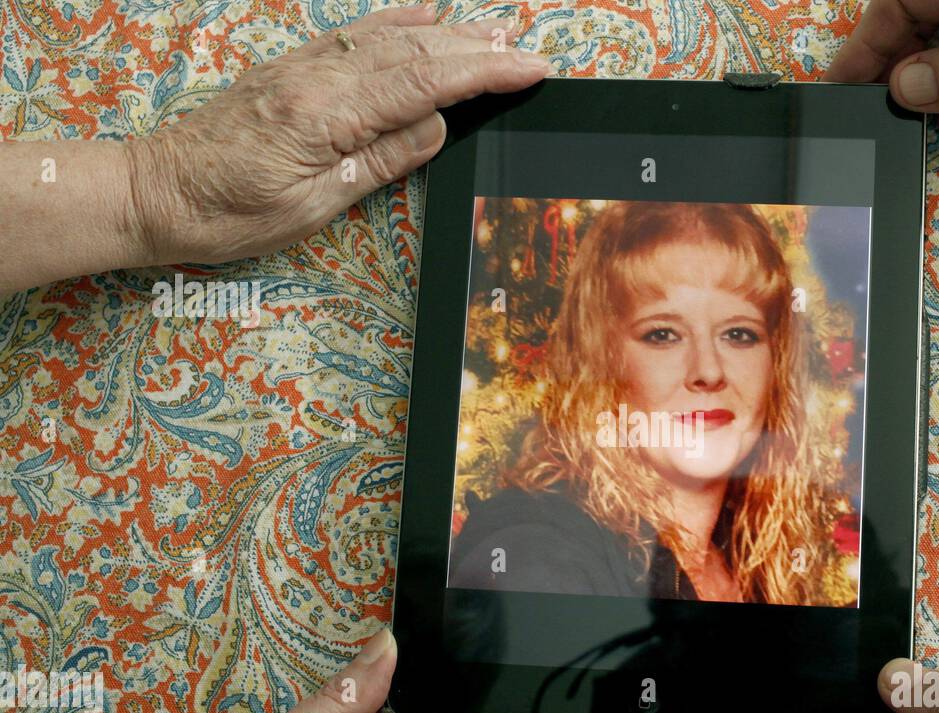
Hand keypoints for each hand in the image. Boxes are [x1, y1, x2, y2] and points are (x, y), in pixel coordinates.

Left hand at [127, 6, 550, 264]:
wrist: (156, 192)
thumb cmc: (228, 213)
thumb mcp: (312, 204)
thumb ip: (379, 160)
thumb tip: (435, 127)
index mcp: (326, 114)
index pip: (423, 84)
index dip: (483, 73)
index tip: (529, 68)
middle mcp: (317, 78)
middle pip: (414, 51)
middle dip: (478, 47)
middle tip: (527, 49)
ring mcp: (303, 67)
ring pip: (389, 37)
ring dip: (447, 32)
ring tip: (494, 30)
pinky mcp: (292, 68)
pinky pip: (356, 36)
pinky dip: (397, 22)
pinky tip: (423, 15)